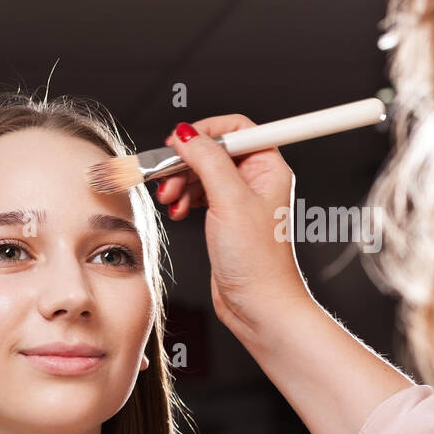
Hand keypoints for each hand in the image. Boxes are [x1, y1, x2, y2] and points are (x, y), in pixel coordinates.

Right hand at [157, 116, 310, 341]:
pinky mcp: (224, 219)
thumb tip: (187, 134)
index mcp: (267, 167)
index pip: (235, 129)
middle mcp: (255, 180)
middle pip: (212, 152)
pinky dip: (183, 200)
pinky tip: (178, 212)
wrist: (258, 304)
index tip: (179, 143)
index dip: (204, 132)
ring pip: (201, 174)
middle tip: (166, 179)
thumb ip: (208, 161)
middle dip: (184, 163)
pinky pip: (198, 196)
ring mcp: (238, 200)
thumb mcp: (230, 201)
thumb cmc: (258, 262)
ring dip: (180, 183)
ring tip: (171, 201)